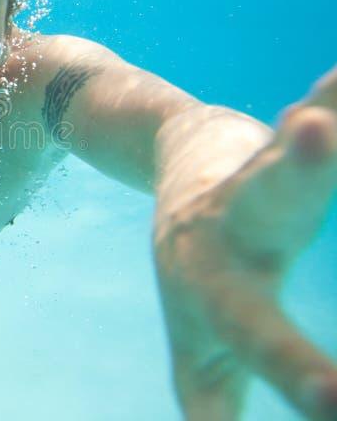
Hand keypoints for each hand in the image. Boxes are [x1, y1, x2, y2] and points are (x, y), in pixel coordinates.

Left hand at [154, 65, 336, 419]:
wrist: (176, 167)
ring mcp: (260, 172)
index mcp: (215, 284)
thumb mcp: (198, 349)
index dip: (299, 372)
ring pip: (295, 146)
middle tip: (315, 142)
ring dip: (319, 131)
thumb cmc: (195, 279)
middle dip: (298, 185)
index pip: (261, 336)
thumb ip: (212, 404)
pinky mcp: (286, 134)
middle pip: (269, 205)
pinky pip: (325, 106)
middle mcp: (236, 220)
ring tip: (321, 118)